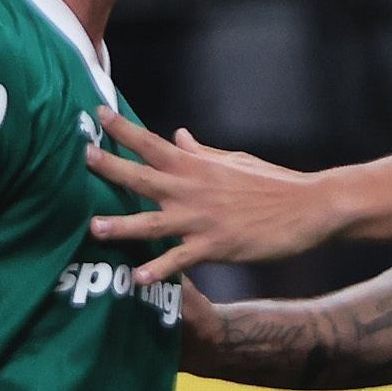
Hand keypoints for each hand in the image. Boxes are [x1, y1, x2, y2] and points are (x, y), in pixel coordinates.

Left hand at [85, 109, 331, 284]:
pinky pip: (179, 260)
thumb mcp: (234, 161)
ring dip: (121, 226)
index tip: (97, 113)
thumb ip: (200, 153)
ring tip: (93, 229)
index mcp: (196, 166)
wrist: (308, 208)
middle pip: (142, 177)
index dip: (122, 128)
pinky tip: (136, 278)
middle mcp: (193, 189)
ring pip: (152, 223)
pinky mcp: (215, 246)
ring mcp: (202, 219)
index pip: (151, 143)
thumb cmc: (272, 183)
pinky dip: (158, 269)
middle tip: (83, 155)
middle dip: (110, 167)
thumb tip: (178, 135)